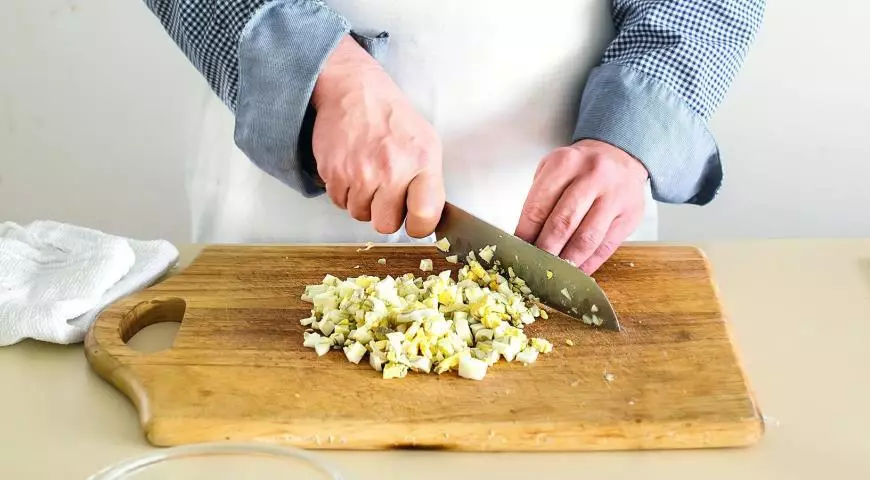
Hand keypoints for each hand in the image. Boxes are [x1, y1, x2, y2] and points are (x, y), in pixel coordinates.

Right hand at [311, 35, 444, 237]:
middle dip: (385, 214)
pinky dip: (345, 191)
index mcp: (421, 162)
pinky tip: (352, 169)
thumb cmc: (392, 118)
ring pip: (360, 215)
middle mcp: (391, 170)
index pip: (424, 217)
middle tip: (386, 192)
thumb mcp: (427, 142)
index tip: (415, 220)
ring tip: (368, 174)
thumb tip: (428, 218)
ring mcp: (360, 173)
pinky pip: (339, 202)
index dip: (419, 225)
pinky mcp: (334, 172)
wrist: (354, 91)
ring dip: (363, 201)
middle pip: (386, 225)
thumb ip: (430, 182)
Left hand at [515, 139, 648, 273]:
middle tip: (534, 266)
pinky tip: (577, 272)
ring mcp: (614, 196)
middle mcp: (593, 176)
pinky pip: (606, 247)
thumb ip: (540, 199)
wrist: (620, 157)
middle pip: (563, 223)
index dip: (526, 233)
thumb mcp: (554, 170)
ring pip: (586, 239)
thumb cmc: (580, 169)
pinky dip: (589, 264)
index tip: (518, 249)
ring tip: (554, 273)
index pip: (539, 206)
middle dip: (545, 250)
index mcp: (566, 163)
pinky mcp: (629, 216)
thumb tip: (524, 240)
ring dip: (567, 261)